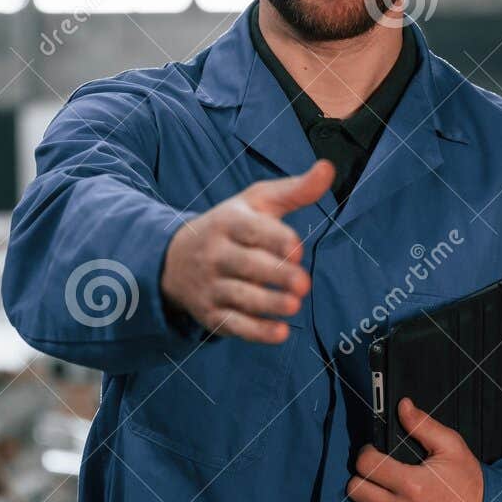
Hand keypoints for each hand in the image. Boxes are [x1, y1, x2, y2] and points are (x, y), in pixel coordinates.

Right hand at [160, 159, 334, 344]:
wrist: (174, 260)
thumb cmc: (230, 227)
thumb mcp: (256, 203)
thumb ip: (294, 190)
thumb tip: (328, 168)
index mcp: (228, 222)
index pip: (250, 230)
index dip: (275, 240)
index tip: (297, 250)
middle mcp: (216, 254)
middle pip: (246, 265)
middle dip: (276, 275)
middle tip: (303, 284)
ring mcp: (211, 285)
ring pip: (240, 297)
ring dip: (268, 304)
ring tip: (294, 305)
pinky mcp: (212, 314)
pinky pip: (234, 325)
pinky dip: (257, 332)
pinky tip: (280, 333)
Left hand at [348, 398, 483, 501]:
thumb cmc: (467, 482)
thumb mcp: (452, 447)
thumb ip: (424, 425)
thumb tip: (402, 405)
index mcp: (414, 484)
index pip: (365, 465)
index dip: (367, 455)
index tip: (374, 455)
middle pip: (356, 490)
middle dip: (363, 478)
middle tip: (376, 476)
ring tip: (382, 498)